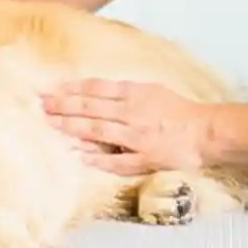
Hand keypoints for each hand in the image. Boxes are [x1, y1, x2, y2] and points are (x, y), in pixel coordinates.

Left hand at [40, 79, 211, 175]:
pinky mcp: (144, 157)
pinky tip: (79, 157)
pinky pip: (116, 159)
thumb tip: (98, 92)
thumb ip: (126, 92)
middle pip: (91, 107)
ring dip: (73, 128)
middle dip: (64, 106)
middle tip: (42, 105)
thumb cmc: (180, 110)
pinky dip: (97, 158)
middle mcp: (132, 112)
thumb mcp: (153, 90)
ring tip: (52, 125)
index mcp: (135, 93)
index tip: (52, 89)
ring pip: (98, 130)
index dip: (72, 88)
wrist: (206, 131)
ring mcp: (137, 136)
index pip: (96, 88)